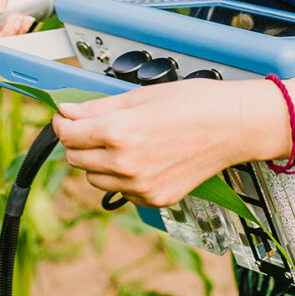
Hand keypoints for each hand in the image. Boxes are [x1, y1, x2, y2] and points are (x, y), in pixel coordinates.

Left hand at [52, 80, 237, 207]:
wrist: (232, 126)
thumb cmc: (193, 104)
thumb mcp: (139, 96)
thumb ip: (97, 107)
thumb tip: (67, 110)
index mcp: (120, 132)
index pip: (68, 134)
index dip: (62, 121)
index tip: (66, 115)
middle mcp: (126, 164)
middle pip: (75, 158)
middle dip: (77, 140)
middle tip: (92, 124)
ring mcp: (141, 186)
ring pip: (93, 178)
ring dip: (96, 160)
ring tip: (119, 140)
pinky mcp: (154, 199)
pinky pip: (120, 190)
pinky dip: (120, 176)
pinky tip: (139, 156)